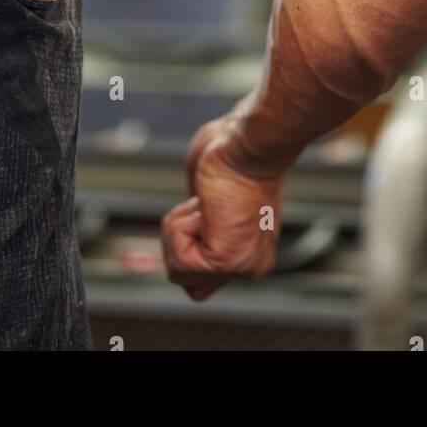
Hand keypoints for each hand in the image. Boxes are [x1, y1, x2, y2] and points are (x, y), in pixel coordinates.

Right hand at [161, 112, 284, 301]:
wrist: (248, 143)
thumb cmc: (232, 150)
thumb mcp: (208, 190)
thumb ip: (199, 218)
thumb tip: (187, 225)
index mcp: (250, 251)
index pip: (202, 283)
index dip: (186, 248)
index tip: (200, 213)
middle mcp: (249, 266)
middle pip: (185, 282)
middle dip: (180, 240)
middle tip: (204, 208)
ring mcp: (239, 268)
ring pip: (176, 271)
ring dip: (179, 229)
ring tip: (206, 204)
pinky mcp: (225, 262)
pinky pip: (178, 260)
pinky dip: (179, 227)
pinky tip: (205, 208)